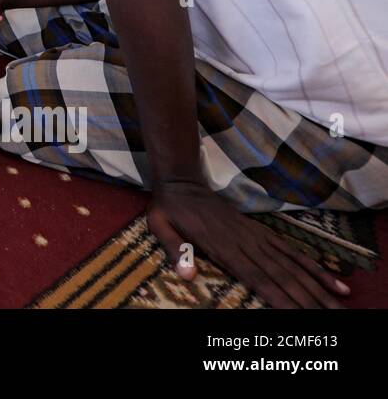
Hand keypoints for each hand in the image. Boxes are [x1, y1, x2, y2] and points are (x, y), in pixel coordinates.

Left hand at [148, 181, 348, 307]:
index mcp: (223, 248)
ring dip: (317, 285)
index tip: (299, 315)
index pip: (257, 279)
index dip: (279, 298)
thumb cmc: (169, 210)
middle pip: (283, 276)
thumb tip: (186, 275)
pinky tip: (331, 280)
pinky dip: (312, 266)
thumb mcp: (161, 227)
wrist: (182, 183)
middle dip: (308, 298)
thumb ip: (175, 251)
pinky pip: (291, 251)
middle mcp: (246, 244)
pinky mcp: (261, 232)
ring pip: (292, 265)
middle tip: (334, 317)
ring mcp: (256, 237)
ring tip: (340, 304)